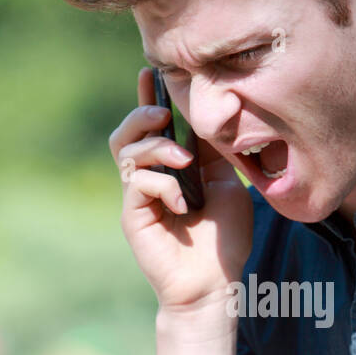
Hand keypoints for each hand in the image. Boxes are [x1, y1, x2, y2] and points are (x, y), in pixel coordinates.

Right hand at [108, 67, 253, 308]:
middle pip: (127, 134)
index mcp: (172, 168)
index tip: (151, 71)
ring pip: (127, 153)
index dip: (149, 97)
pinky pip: (138, 184)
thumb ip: (215, 155)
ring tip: (183, 160)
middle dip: (141, 114)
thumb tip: (210, 118)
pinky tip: (185, 205)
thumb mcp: (228, 186)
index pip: (154, 127)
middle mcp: (151, 179)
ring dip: (157, 147)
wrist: (216, 283)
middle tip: (162, 112)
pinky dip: (162, 185)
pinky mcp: (134, 216)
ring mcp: (140, 197)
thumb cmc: (224, 240)